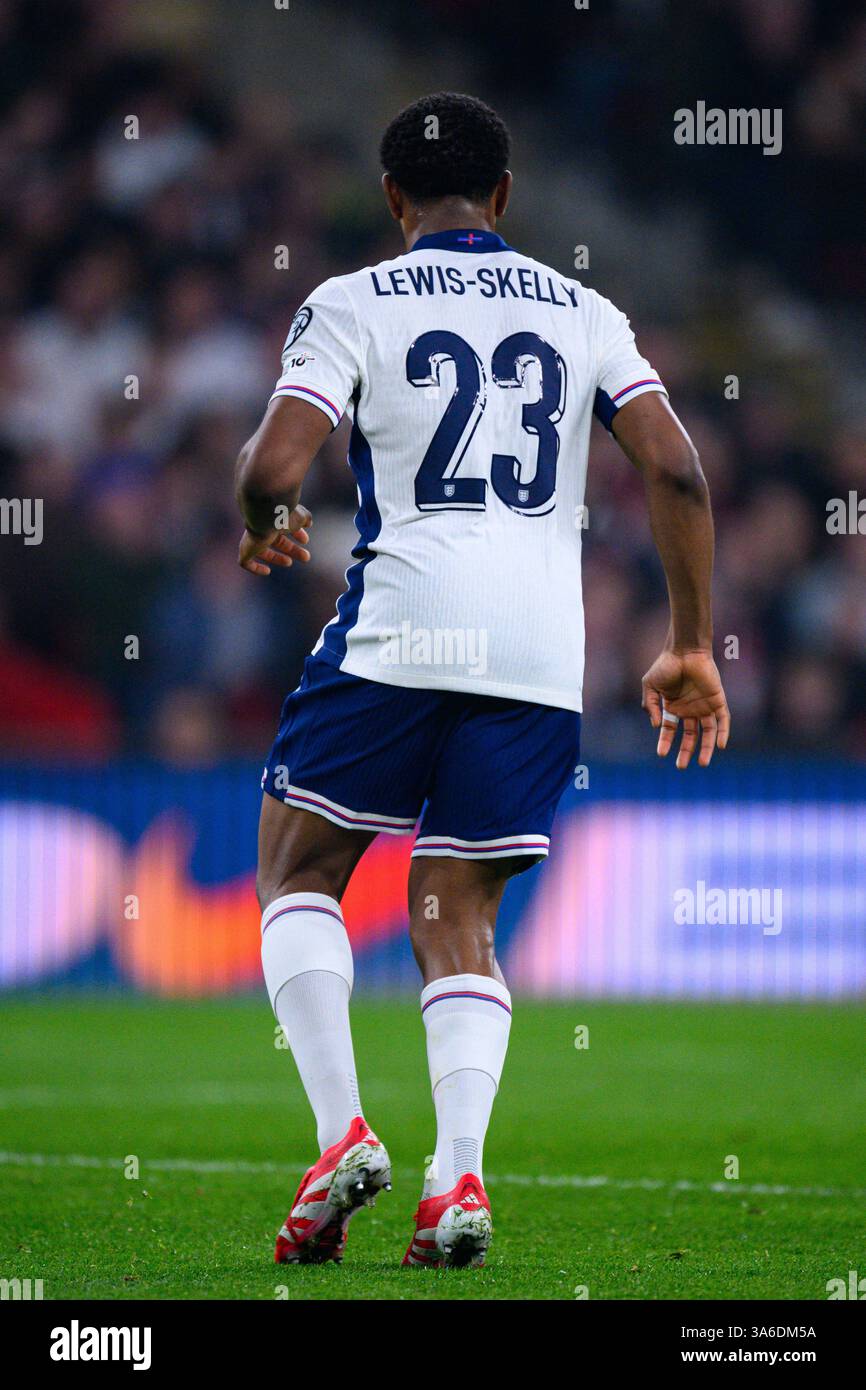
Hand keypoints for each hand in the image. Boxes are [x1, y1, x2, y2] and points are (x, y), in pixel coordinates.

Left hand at [238, 505, 311, 576]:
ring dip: (277, 558)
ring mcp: (252, 538)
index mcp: (273, 518)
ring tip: (289, 563)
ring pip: (263, 551)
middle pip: (276, 541)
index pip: (284, 527)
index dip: (296, 534)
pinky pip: (245, 562)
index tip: (305, 541)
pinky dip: (255, 568)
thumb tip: (308, 523)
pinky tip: (267, 571)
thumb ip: (305, 519)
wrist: (265, 514)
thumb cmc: (283, 515)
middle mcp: (262, 527)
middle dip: (291, 549)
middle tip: (306, 557)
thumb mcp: (300, 516)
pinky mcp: (245, 549)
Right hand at [641, 648, 729, 768]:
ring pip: (708, 732)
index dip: (666, 742)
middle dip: (686, 751)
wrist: (684, 650)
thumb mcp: (650, 686)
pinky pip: (723, 719)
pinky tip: (720, 746)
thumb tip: (658, 727)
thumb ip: (650, 706)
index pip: (671, 730)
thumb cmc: (666, 665)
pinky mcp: (717, 700)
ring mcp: (705, 705)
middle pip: (691, 736)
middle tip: (681, 766)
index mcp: (674, 706)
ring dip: (706, 748)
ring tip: (702, 763)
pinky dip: (723, 732)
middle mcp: (690, 709)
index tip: (662, 754)